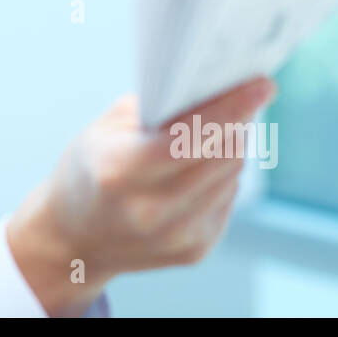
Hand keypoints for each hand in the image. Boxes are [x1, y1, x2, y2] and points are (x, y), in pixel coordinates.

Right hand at [6, 75, 276, 315]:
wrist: (75, 238)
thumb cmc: (90, 170)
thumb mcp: (105, 130)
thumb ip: (155, 109)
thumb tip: (215, 88)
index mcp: (118, 173)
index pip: (186, 138)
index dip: (229, 109)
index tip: (262, 85)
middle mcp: (149, 211)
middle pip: (221, 154)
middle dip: (236, 120)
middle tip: (242, 94)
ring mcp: (174, 237)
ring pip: (232, 174)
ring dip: (231, 145)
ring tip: (215, 129)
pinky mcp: (194, 251)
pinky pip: (228, 197)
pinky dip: (222, 174)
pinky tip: (201, 167)